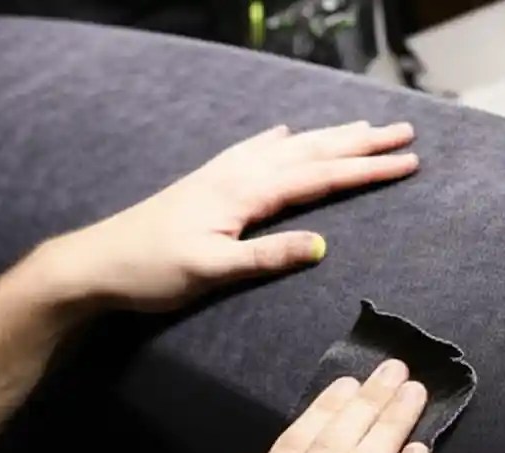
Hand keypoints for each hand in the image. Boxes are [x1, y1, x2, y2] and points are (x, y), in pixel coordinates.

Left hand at [34, 121, 417, 312]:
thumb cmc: (152, 272)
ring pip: (291, 147)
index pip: (321, 176)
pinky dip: (282, 140)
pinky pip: (257, 150)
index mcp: (246, 192)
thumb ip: (267, 257)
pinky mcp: (210, 182)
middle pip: (313, 151)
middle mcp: (239, 173)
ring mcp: (223, 173)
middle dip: (362, 143)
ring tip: (364, 129)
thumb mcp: (212, 271)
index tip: (408, 163)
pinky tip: (286, 132)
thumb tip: (321, 246)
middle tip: (404, 134)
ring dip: (330, 137)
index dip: (367, 170)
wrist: (96, 263)